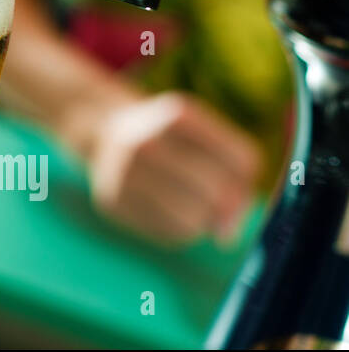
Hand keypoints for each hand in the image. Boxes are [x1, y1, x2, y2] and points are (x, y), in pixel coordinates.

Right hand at [66, 90, 262, 245]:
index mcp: (180, 115)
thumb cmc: (172, 139)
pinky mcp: (112, 200)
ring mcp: (124, 172)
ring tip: (184, 201)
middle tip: (207, 194)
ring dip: (200, 219)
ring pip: (193, 221)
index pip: (242, 161)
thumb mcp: (207, 135)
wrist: (105, 131)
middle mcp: (147, 142)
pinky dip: (176, 228)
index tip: (230, 176)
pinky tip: (163, 208)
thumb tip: (226, 236)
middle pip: (218, 194)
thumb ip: (236, 177)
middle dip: (223, 202)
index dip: (245, 178)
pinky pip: (166, 233)